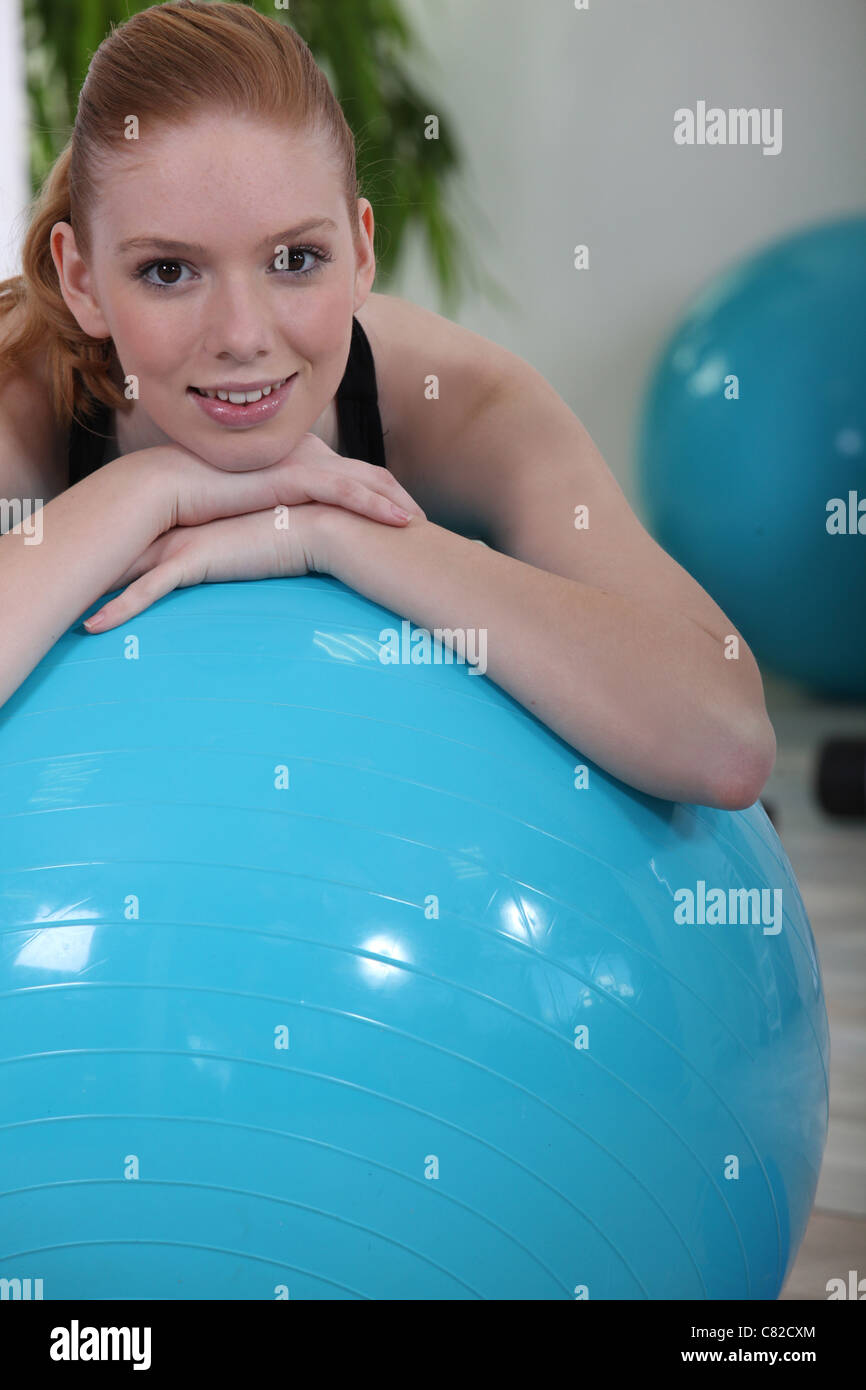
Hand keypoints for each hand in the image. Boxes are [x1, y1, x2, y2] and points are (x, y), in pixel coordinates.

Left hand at [83, 502, 332, 631]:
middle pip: (121, 546)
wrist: (318, 524)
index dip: (113, 547)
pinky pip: (147, 591)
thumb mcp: (267, 531)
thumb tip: (259, 541)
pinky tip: (93, 627)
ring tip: (61, 609)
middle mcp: (179, 524)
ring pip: (124, 568)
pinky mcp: (192, 561)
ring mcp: (183, 541)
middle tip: (57, 581)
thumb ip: (253, 532)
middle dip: (89, 565)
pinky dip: (119, 610)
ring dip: (92, 589)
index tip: (90, 563)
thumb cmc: (302, 527)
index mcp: (192, 516)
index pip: (141, 532)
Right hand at [138, 432, 425, 533]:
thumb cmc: (195, 506)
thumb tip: (279, 544)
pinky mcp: (294, 474)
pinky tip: (401, 522)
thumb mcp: (243, 510)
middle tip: (423, 520)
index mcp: (292, 458)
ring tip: (422, 524)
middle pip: (364, 472)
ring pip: (364, 479)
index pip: (346, 473)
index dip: (376, 493)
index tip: (399, 517)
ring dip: (396, 501)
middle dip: (396, 495)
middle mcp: (301, 453)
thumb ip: (266, 517)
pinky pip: (347, 489)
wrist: (165, 491)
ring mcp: (299, 461)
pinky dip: (377, 504)